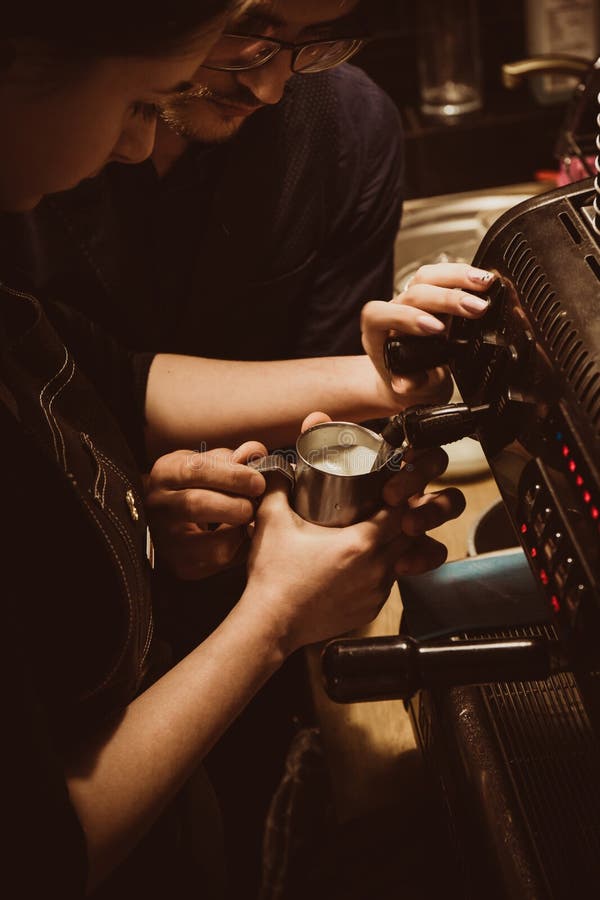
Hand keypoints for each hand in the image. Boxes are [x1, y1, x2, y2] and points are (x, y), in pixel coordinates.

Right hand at [144, 442, 266, 579]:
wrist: (172, 518)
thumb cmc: (197, 484)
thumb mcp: (210, 462)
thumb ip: (235, 456)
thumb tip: (255, 452)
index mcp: (165, 473)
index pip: (195, 470)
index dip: (231, 475)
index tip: (258, 481)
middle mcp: (158, 506)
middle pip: (196, 504)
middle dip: (236, 504)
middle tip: (256, 502)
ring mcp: (166, 539)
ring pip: (208, 541)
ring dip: (239, 529)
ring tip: (250, 518)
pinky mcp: (181, 564)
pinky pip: (217, 560)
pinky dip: (238, 547)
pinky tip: (243, 534)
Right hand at [241, 415, 464, 654]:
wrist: (271, 624)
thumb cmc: (274, 577)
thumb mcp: (271, 522)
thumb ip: (276, 486)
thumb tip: (276, 466)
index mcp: (361, 544)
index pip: (403, 513)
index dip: (401, 498)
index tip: (388, 490)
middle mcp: (377, 569)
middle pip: (410, 536)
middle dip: (403, 520)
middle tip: (384, 506)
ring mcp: (376, 592)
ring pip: (403, 561)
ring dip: (394, 546)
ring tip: (373, 533)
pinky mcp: (371, 610)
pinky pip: (388, 583)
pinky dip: (381, 570)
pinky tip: (361, 563)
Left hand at [361, 262, 495, 401]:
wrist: (410, 378)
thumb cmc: (407, 381)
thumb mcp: (410, 390)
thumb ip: (411, 385)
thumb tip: (406, 383)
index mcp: (378, 334)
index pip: (381, 314)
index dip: (406, 317)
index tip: (436, 329)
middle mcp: (394, 311)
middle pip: (413, 291)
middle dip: (447, 299)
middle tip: (476, 309)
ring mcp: (412, 300)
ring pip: (428, 276)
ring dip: (458, 278)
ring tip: (485, 283)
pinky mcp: (432, 294)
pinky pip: (443, 277)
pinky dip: (464, 277)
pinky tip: (484, 281)